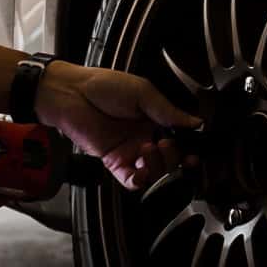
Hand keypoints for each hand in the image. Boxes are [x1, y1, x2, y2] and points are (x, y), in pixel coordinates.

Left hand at [34, 62, 202, 191]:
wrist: (71, 93)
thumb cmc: (102, 86)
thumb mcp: (143, 92)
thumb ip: (168, 110)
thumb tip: (195, 122)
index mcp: (154, 119)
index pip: (179, 139)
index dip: (188, 147)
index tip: (194, 149)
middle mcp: (143, 137)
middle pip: (170, 159)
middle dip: (174, 156)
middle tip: (167, 144)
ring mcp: (129, 151)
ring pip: (154, 172)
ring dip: (157, 165)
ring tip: (149, 148)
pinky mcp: (114, 162)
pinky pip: (131, 180)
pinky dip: (139, 180)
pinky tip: (141, 169)